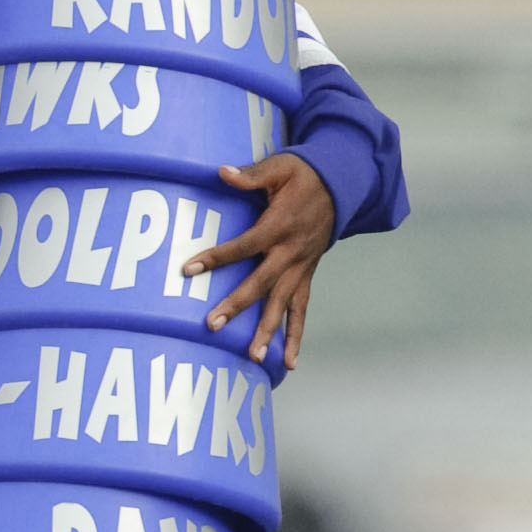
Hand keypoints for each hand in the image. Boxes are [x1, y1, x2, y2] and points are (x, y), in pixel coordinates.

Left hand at [185, 152, 335, 367]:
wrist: (342, 186)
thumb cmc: (305, 176)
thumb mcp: (279, 168)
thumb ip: (250, 175)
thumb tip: (221, 172)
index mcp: (280, 226)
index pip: (244, 246)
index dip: (217, 257)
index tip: (190, 269)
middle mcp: (291, 252)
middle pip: (261, 283)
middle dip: (237, 305)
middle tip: (211, 324)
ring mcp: (300, 268)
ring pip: (282, 304)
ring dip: (267, 331)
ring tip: (252, 357)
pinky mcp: (306, 276)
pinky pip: (301, 310)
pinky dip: (295, 336)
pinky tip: (287, 362)